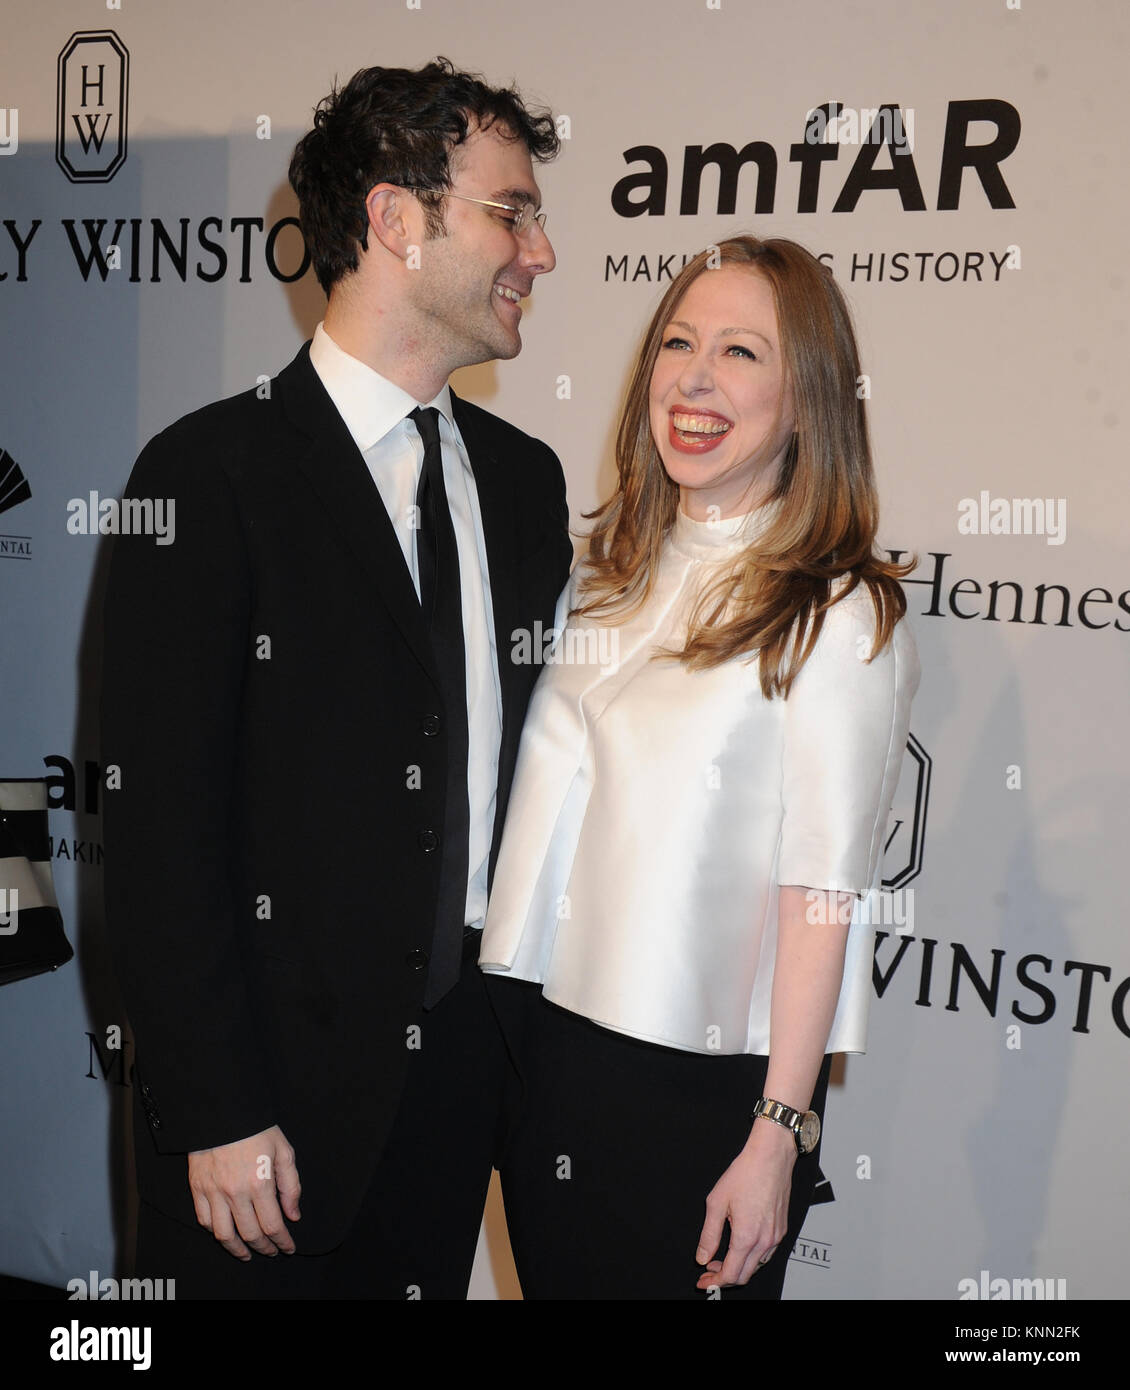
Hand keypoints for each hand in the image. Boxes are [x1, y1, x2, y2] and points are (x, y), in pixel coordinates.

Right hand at [187, 1125, 300, 1259]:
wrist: (224, 1110)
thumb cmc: (257, 1129)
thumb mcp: (284, 1151)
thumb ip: (290, 1186)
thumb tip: (293, 1215)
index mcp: (259, 1183)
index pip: (272, 1226)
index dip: (282, 1242)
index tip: (288, 1248)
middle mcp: (235, 1192)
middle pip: (250, 1235)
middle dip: (264, 1248)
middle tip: (272, 1251)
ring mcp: (213, 1192)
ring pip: (224, 1235)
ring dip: (237, 1249)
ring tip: (247, 1253)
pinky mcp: (197, 1187)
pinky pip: (204, 1220)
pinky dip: (215, 1232)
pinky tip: (226, 1234)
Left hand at [695, 1119, 795, 1289]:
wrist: (771, 1157)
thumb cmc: (745, 1173)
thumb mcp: (716, 1202)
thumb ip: (709, 1235)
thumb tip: (702, 1256)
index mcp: (747, 1236)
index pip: (730, 1274)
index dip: (714, 1281)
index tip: (702, 1280)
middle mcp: (764, 1241)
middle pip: (744, 1276)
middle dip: (725, 1278)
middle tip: (709, 1271)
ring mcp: (776, 1237)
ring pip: (756, 1267)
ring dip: (738, 1268)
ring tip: (721, 1259)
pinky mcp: (781, 1230)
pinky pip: (766, 1255)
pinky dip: (751, 1258)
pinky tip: (739, 1247)